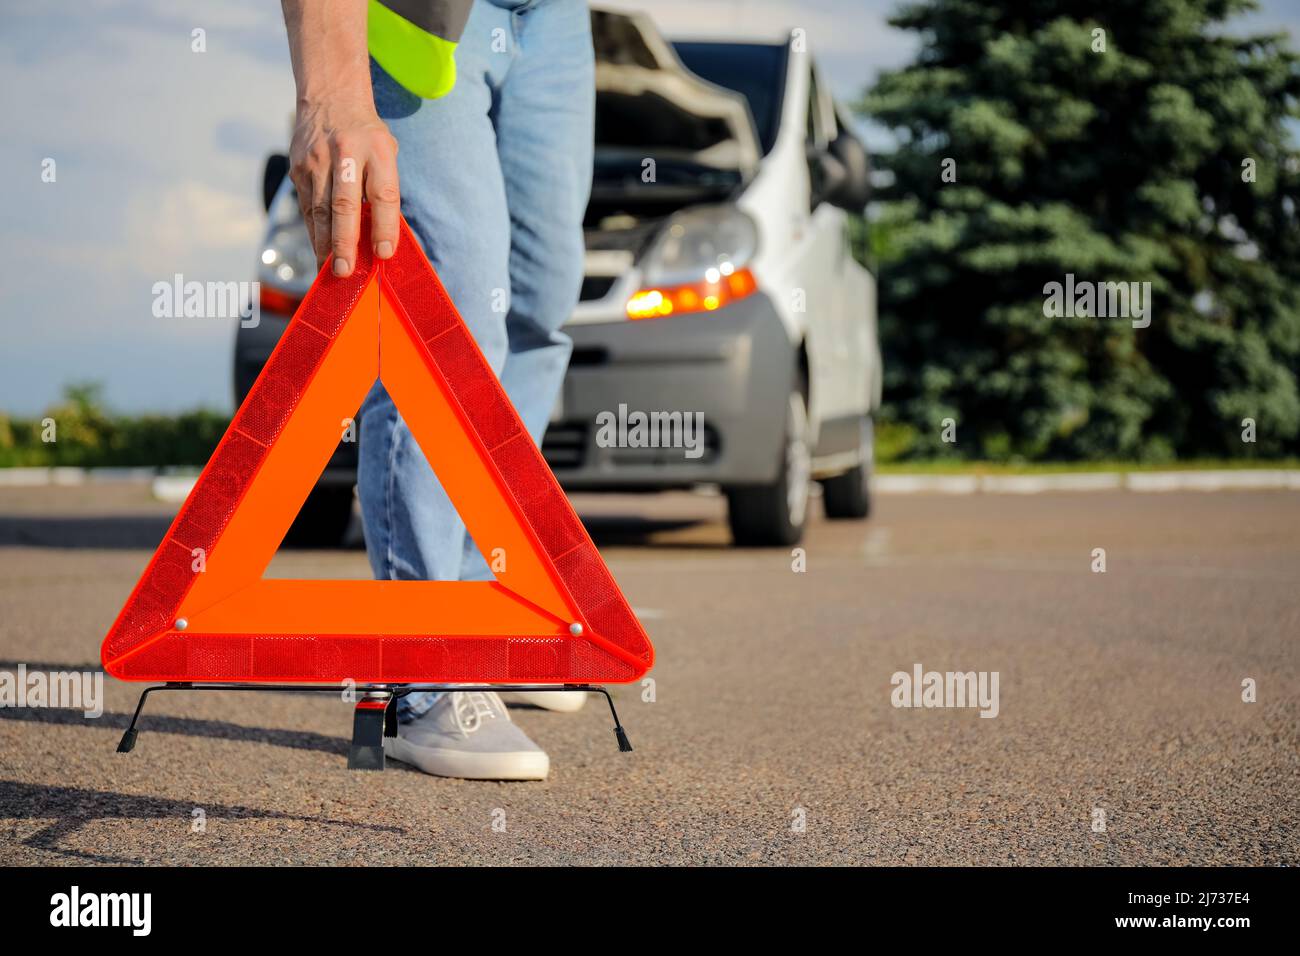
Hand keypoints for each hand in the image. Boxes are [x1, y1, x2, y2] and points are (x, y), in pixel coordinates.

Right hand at [288, 99, 399, 276]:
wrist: (330, 96)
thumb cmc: (367, 136)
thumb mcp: (386, 153)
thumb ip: (385, 190)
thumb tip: (382, 240)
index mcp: (377, 149)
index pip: (383, 194)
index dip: (384, 226)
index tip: (384, 253)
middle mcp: (346, 153)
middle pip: (344, 204)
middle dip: (345, 242)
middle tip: (347, 271)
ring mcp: (316, 159)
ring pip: (320, 210)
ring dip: (325, 243)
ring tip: (331, 269)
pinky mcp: (298, 167)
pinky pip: (307, 207)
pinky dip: (314, 232)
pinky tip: (320, 250)